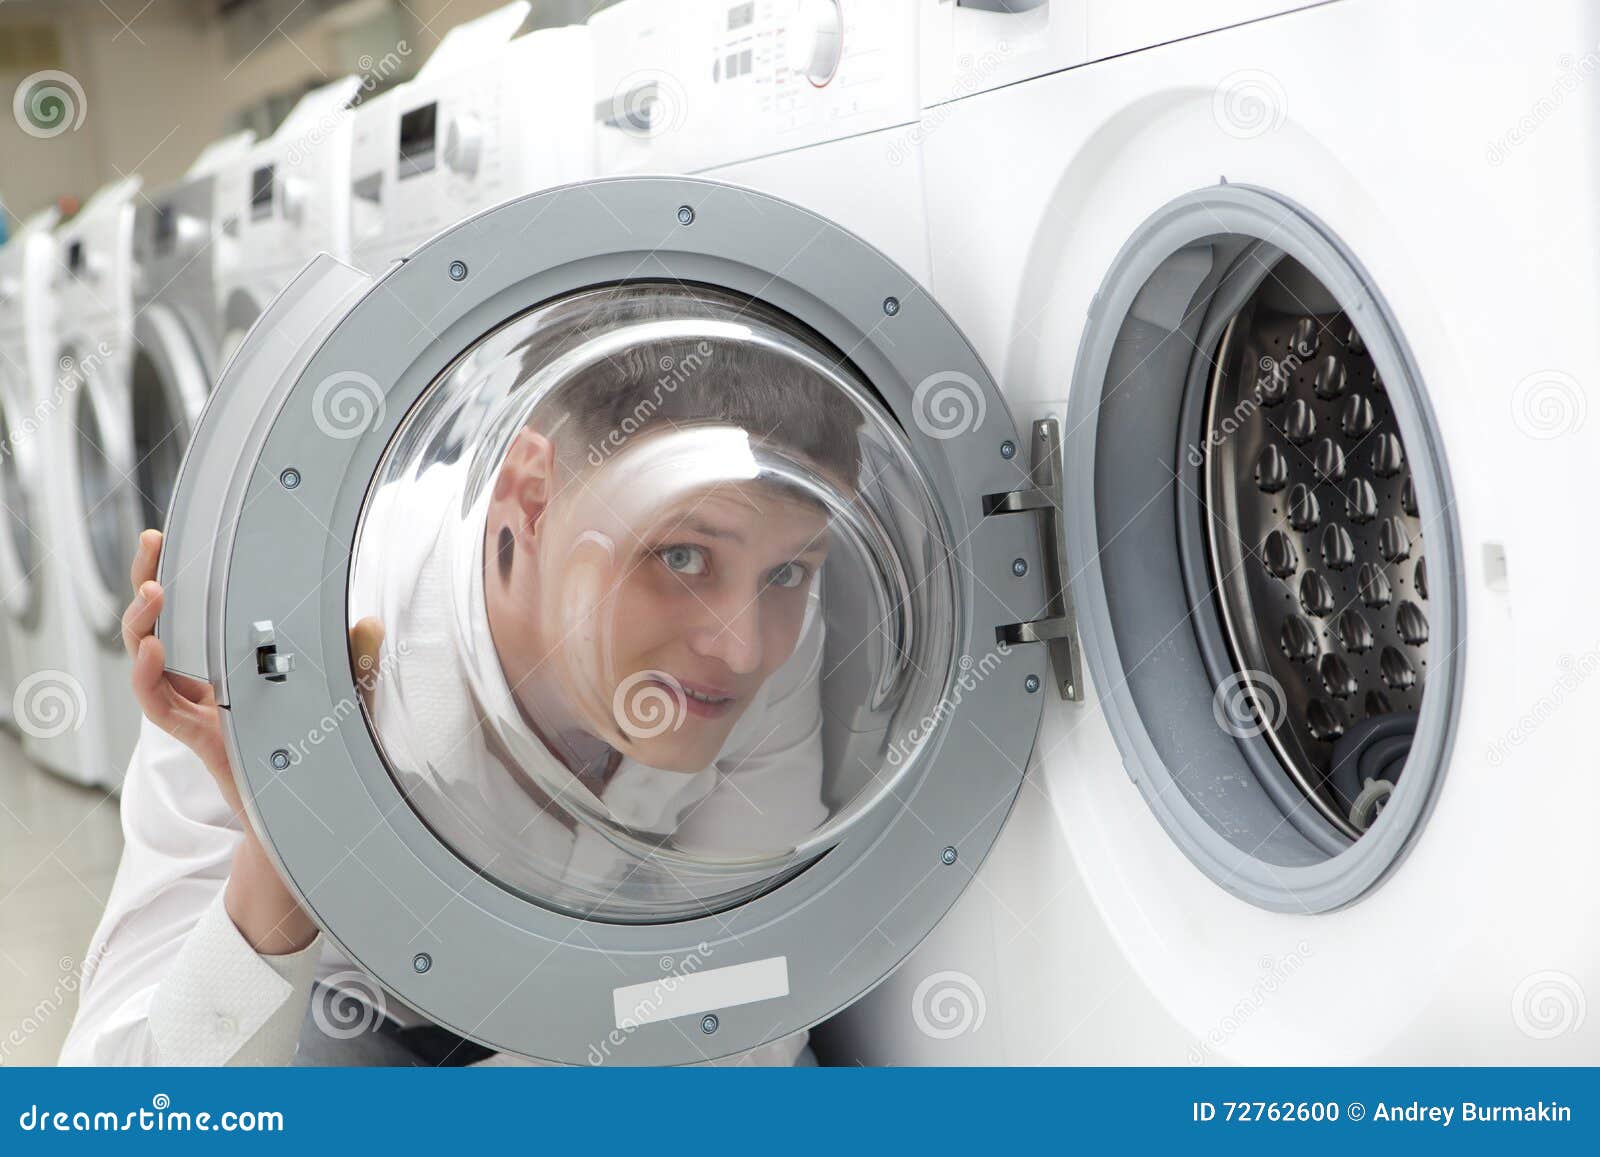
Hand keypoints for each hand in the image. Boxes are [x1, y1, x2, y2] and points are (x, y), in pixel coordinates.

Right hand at [123, 529, 318, 954]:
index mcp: (232, 665)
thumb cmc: (320, 756)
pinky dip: (150, 677)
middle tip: (154, 542)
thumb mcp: (345, 699)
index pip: (197, 611)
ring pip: (149, 659)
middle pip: (162, 624)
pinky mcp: (199, 738)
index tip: (178, 536)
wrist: (311, 822)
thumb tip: (371, 622)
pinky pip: (159, 707)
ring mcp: (197, 710)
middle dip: (150, 580)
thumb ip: (353, 662)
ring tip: (153, 591)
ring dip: (143, 623)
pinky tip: (155, 651)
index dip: (183, 574)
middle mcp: (206, 684)